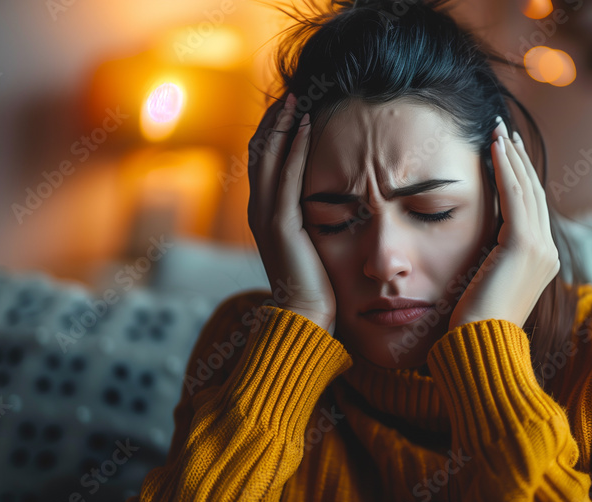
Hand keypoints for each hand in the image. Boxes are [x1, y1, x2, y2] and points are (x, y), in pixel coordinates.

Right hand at [247, 93, 336, 333]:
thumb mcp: (312, 245)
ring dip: (283, 124)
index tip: (294, 107)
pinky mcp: (281, 223)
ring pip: (268, 156)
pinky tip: (307, 124)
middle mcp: (259, 210)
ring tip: (298, 97)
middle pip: (260, 150)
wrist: (305, 318)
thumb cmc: (316, 287)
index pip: (264, 161)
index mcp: (265, 214)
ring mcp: (267, 216)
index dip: (276, 131)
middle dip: (275, 119)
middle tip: (293, 92)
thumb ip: (312, 222)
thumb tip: (332, 205)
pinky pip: (287, 175)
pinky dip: (294, 147)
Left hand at [448, 117, 560, 330]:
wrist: (480, 344)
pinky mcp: (523, 246)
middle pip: (534, 192)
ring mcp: (540, 248)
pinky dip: (505, 168)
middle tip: (504, 130)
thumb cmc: (473, 321)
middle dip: (518, 158)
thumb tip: (478, 241)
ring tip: (498, 130)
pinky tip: (493, 147)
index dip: (519, 176)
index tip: (505, 151)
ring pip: (526, 189)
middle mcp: (547, 251)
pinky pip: (515, 196)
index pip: (531, 208)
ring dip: (511, 156)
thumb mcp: (485, 281)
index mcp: (542, 260)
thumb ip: (490, 257)